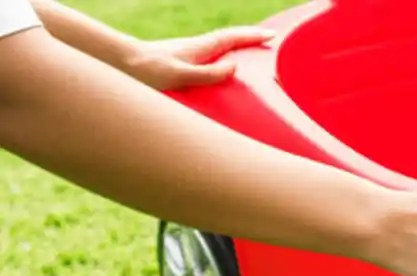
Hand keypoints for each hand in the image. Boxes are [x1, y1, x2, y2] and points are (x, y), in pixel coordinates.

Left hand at [124, 27, 274, 90]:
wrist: (121, 65)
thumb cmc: (149, 72)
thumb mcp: (180, 75)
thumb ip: (207, 73)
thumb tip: (233, 67)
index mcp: (200, 48)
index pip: (231, 38)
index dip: (252, 36)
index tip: (272, 35)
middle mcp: (197, 48)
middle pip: (228, 39)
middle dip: (249, 38)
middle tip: (268, 40)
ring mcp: (189, 54)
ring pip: (220, 47)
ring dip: (237, 46)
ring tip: (252, 52)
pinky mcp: (182, 62)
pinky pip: (211, 56)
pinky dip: (224, 56)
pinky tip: (223, 66)